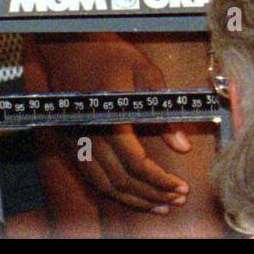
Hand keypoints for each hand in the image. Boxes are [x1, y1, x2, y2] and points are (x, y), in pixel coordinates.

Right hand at [33, 35, 191, 213]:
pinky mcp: (71, 144)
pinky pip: (91, 178)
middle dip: (152, 194)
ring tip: (160, 205)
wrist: (70, 47)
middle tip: (177, 200)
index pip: (136, 163)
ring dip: (134, 200)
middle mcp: (91, 133)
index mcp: (111, 116)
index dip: (160, 180)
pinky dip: (113, 193)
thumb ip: (163, 109)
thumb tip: (183, 145)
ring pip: (106, 185)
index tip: (181, 186)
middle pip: (122, 180)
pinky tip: (131, 196)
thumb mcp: (145, 71)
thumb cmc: (109, 54)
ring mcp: (77, 141)